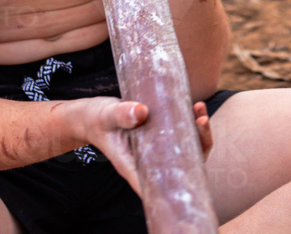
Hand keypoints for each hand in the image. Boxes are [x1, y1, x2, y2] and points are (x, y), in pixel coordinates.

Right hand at [76, 97, 213, 196]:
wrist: (90, 115)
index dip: (185, 179)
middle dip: (199, 146)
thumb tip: (142, 112)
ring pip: (185, 151)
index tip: (196, 160)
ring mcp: (156, 150)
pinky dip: (190, 124)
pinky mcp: (158, 137)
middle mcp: (150, 162)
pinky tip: (194, 106)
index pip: (166, 184)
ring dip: (198, 133)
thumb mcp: (106, 115)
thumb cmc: (96, 120)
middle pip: (183, 166)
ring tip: (199, 110)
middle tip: (201, 122)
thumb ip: (122, 115)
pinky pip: (180, 136)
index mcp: (136, 167)